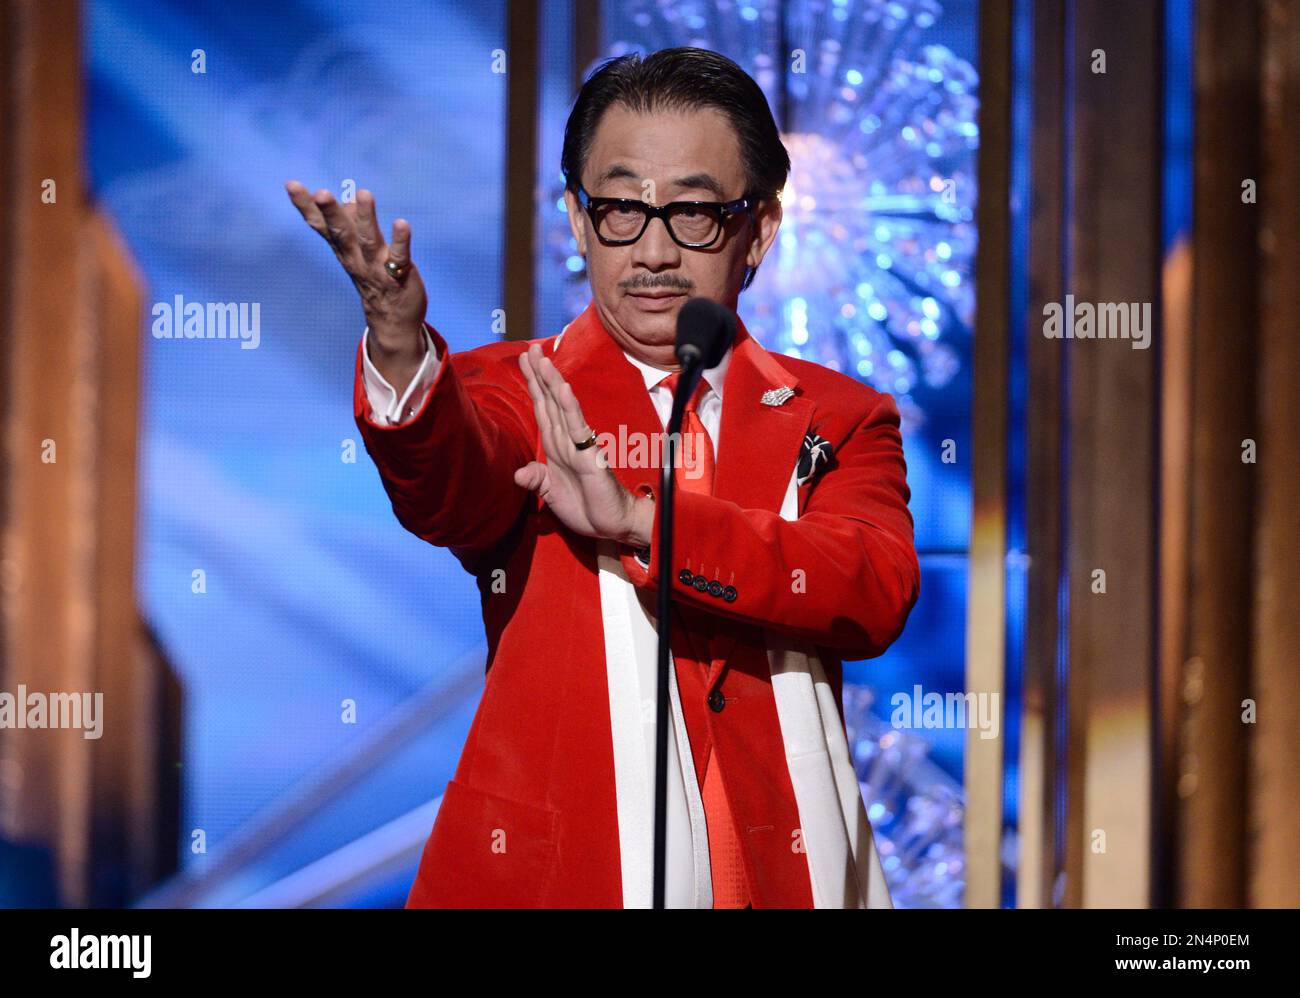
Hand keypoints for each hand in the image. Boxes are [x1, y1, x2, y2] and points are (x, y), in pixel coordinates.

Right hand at [285, 181, 427, 385]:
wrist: (392, 323)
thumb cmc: (375, 280)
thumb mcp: (358, 252)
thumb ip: (352, 226)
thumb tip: (348, 200)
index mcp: (343, 250)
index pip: (320, 225)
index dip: (305, 206)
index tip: (291, 184)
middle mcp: (355, 258)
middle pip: (340, 232)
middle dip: (330, 212)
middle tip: (320, 192)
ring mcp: (376, 267)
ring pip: (368, 241)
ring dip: (365, 218)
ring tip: (364, 194)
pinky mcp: (399, 275)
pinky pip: (399, 257)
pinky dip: (400, 240)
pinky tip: (401, 223)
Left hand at [514, 343, 652, 545]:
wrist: (613, 524)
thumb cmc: (586, 506)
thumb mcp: (551, 493)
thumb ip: (536, 479)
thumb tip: (517, 472)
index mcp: (557, 446)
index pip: (542, 409)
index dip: (534, 386)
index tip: (525, 361)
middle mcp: (567, 440)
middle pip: (549, 401)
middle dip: (539, 375)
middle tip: (530, 348)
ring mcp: (579, 445)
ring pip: (562, 408)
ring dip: (551, 383)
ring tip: (541, 360)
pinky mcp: (589, 455)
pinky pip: (577, 427)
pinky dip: (569, 408)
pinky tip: (562, 389)